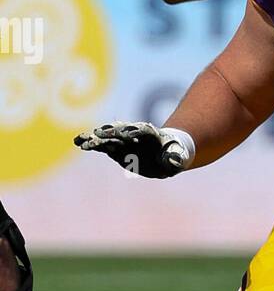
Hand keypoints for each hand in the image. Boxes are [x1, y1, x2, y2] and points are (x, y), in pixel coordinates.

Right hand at [73, 122, 194, 178]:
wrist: (164, 155)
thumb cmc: (174, 155)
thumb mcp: (178, 158)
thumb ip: (175, 158)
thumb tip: (175, 160)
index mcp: (151, 133)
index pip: (143, 130)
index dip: (136, 130)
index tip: (128, 134)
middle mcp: (134, 134)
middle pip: (121, 131)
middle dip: (110, 133)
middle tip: (98, 134)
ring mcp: (123, 141)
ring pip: (108, 137)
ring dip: (95, 138)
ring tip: (80, 140)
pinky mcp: (115, 148)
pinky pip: (102, 145)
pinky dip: (91, 144)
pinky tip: (79, 142)